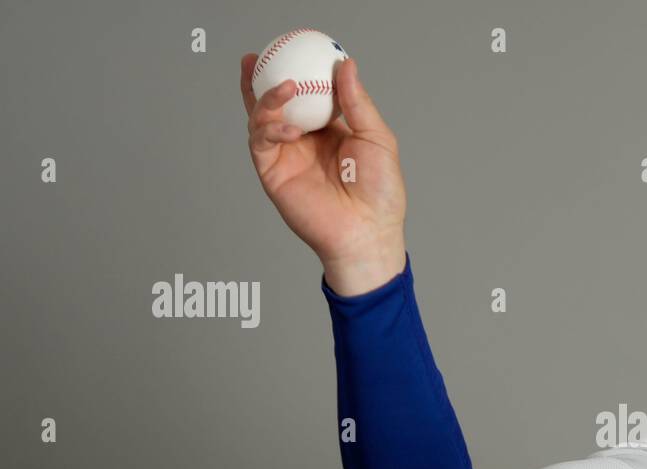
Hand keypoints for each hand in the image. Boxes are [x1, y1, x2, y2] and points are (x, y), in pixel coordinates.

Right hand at [240, 55, 407, 293]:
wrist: (368, 232)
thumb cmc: (380, 193)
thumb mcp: (376, 138)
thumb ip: (357, 102)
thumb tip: (346, 64)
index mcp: (329, 131)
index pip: (308, 95)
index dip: (298, 72)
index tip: (296, 49)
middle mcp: (304, 141)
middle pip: (276, 103)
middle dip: (262, 79)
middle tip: (258, 57)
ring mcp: (286, 156)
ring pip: (262, 118)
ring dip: (268, 98)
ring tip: (286, 87)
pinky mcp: (273, 173)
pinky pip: (261, 141)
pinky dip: (269, 128)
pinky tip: (289, 128)